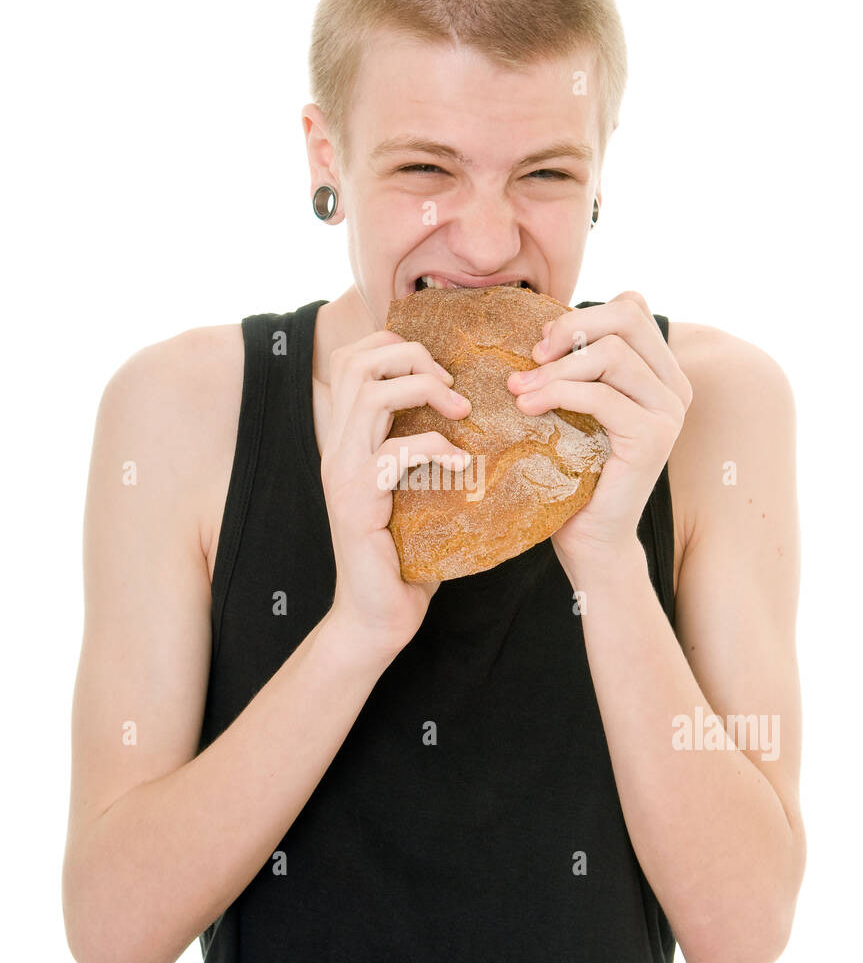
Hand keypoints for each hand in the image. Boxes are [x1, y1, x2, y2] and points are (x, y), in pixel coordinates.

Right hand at [321, 329, 471, 655]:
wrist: (375, 616)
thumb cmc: (404, 555)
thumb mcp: (414, 491)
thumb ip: (424, 451)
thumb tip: (474, 416)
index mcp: (347, 437)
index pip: (354, 358)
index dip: (398, 346)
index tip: (442, 372)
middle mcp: (337, 446)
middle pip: (357, 360)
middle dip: (411, 356)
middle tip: (452, 385)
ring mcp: (343, 472)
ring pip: (372, 392)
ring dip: (425, 390)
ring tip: (460, 411)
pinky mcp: (358, 501)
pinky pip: (396, 451)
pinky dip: (435, 447)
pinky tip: (461, 464)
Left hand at [505, 291, 691, 568]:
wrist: (590, 538)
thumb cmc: (574, 471)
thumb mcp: (576, 406)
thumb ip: (579, 365)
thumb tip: (544, 325)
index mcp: (660, 373)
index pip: (632, 307)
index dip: (583, 315)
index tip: (544, 344)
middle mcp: (675, 388)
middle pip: (626, 318)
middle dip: (570, 329)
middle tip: (531, 357)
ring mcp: (669, 412)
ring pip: (611, 354)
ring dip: (555, 369)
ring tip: (519, 391)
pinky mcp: (653, 439)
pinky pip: (601, 396)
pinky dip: (557, 394)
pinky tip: (527, 408)